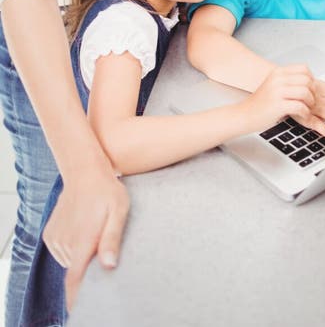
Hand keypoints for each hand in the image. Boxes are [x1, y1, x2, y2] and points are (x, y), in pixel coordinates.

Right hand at [43, 161, 128, 311]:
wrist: (84, 171)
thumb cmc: (107, 191)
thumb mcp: (118, 211)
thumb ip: (112, 239)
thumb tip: (109, 266)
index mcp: (82, 240)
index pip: (75, 280)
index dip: (76, 297)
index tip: (79, 309)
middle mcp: (65, 242)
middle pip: (76, 270)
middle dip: (88, 269)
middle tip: (103, 253)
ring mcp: (55, 238)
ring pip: (70, 261)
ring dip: (81, 257)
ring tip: (94, 234)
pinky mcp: (50, 234)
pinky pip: (62, 251)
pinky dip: (72, 249)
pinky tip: (83, 230)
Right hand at [244, 65, 316, 133]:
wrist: (244, 115)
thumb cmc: (260, 103)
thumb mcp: (273, 85)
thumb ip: (288, 81)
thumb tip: (309, 81)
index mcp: (278, 72)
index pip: (304, 68)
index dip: (311, 79)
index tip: (311, 89)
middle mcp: (278, 79)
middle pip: (307, 81)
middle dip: (313, 93)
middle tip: (311, 101)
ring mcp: (277, 92)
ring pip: (305, 92)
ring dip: (310, 103)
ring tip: (307, 109)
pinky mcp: (278, 105)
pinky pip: (300, 106)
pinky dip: (305, 113)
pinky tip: (302, 115)